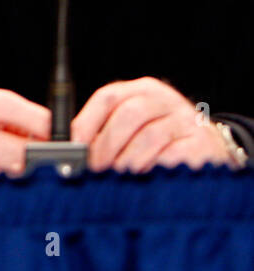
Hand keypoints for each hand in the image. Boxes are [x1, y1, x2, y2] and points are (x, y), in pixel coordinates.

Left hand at [71, 77, 234, 171]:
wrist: (207, 152)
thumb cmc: (158, 142)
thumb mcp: (129, 128)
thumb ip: (101, 132)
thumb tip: (64, 148)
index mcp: (142, 90)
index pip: (108, 97)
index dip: (86, 123)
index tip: (73, 147)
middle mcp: (166, 100)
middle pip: (126, 116)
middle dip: (104, 146)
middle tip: (94, 170)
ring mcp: (186, 121)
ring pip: (146, 138)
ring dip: (125, 163)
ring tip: (116, 179)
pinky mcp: (201, 145)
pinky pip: (169, 158)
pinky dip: (150, 171)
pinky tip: (142, 180)